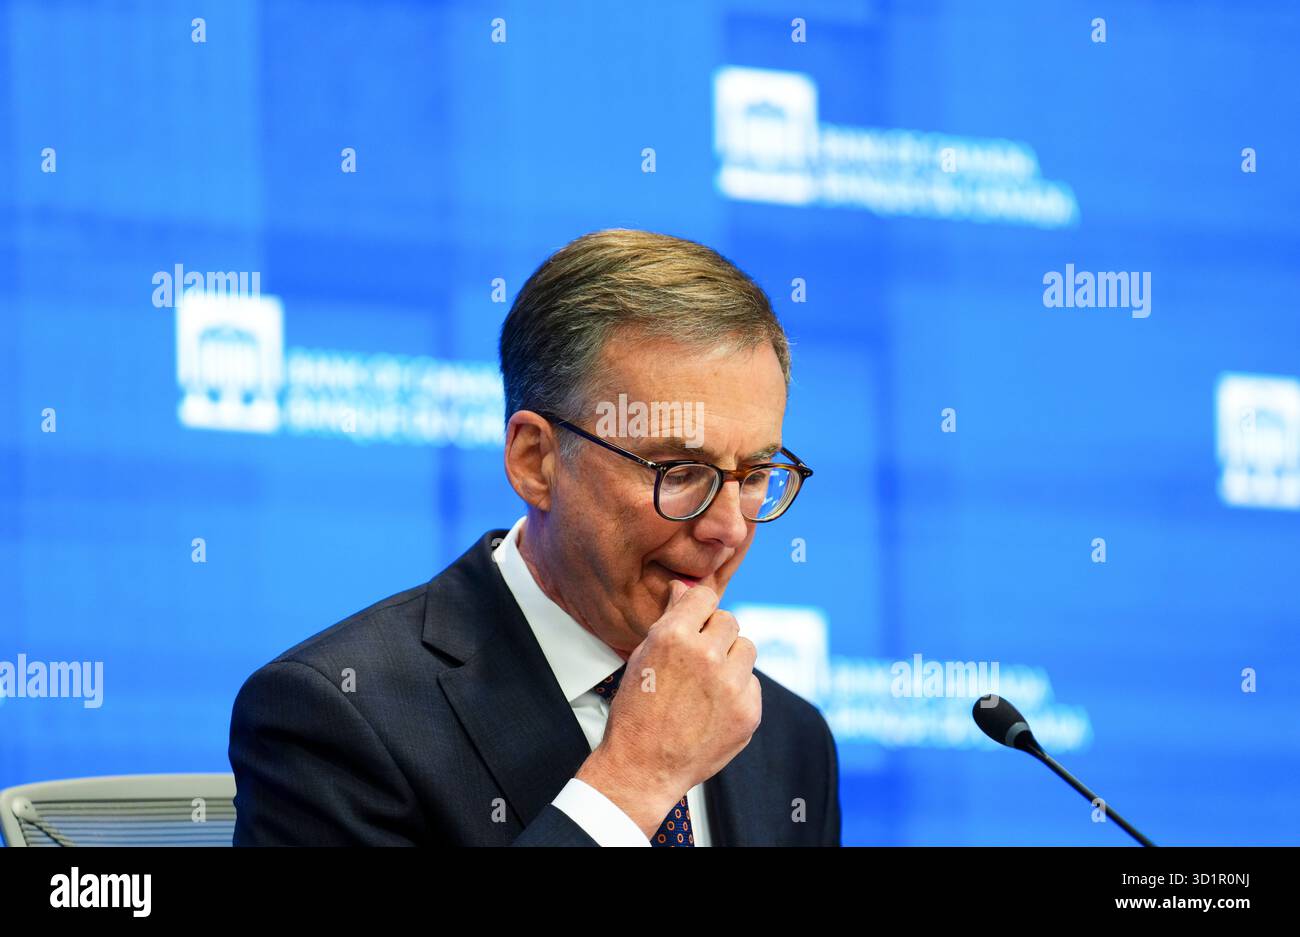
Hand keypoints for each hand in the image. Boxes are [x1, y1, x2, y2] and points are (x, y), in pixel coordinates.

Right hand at [575, 581, 760, 837]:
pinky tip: (714, 707)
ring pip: (746, 648)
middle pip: (729, 621)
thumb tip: (685, 589)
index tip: (696, 620)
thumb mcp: (642, 657)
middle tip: (698, 659)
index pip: (705, 597)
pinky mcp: (748, 711)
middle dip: (715, 635)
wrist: (643, 766)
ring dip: (731, 660)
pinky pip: (752, 683)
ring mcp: (731, 686)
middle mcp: (706, 656)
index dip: (699, 609)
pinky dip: (738, 690)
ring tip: (707, 683)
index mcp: (674, 637)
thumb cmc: (636, 711)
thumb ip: (670, 620)